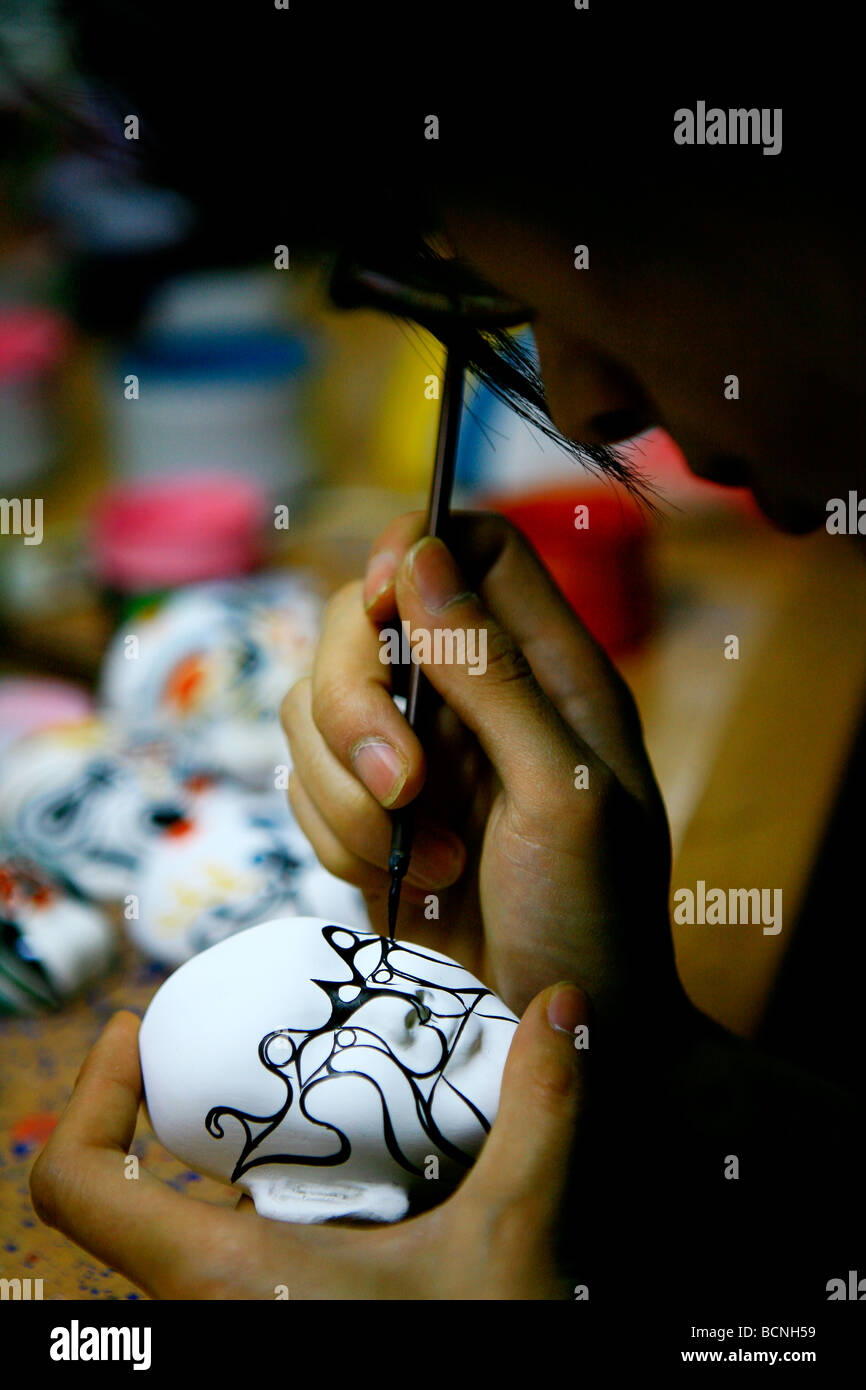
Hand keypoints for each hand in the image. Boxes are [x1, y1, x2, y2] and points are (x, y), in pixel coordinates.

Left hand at [31, 985, 586, 1299]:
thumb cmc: (467, 1371)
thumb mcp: (509, 1245)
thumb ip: (537, 1118)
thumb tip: (560, 1006)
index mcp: (216, 1280)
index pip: (76, 1183)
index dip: (89, 1093)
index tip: (139, 1032)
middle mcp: (201, 1313)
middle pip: (146, 1198)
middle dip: (204, 1123)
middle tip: (264, 1058)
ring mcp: (234, 1331)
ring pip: (199, 1241)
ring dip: (245, 1180)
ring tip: (319, 1121)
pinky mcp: (273, 1341)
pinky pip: (237, 1276)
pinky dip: (273, 1227)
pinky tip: (354, 1202)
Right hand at [282, 511, 684, 1023]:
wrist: (555, 1026)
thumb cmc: (592, 914)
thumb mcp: (561, 793)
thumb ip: (492, 673)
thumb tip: (419, 553)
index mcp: (545, 666)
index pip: (472, 544)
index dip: (414, 549)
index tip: (384, 610)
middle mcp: (472, 691)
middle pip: (363, 618)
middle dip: (355, 706)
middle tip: (403, 788)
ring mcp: (414, 748)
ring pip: (312, 705)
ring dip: (348, 793)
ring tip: (425, 861)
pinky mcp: (366, 807)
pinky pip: (304, 782)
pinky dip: (334, 834)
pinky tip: (402, 882)